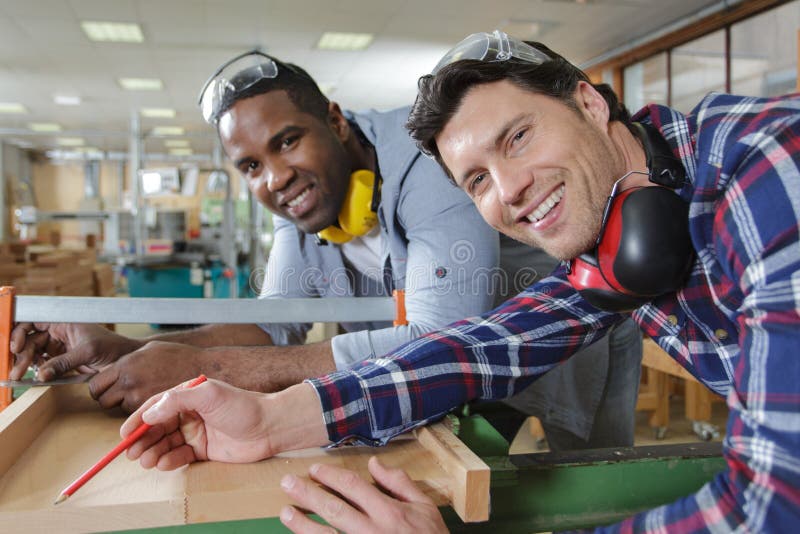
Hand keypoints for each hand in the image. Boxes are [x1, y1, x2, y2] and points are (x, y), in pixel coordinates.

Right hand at [8, 323, 142, 380]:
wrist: (126, 360)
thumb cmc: (113, 348)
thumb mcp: (88, 352)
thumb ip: (64, 362)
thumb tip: (41, 373)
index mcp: (63, 322)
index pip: (33, 321)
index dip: (20, 331)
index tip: (15, 346)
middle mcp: (58, 332)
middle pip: (30, 340)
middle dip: (20, 354)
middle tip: (16, 371)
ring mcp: (59, 347)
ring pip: (33, 353)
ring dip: (24, 363)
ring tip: (19, 376)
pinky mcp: (62, 361)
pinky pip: (43, 364)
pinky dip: (35, 370)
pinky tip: (31, 376)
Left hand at [88, 341, 203, 412]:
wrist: (208, 367)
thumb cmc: (181, 357)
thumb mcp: (151, 349)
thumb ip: (129, 359)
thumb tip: (110, 370)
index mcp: (126, 366)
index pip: (96, 385)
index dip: (100, 388)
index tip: (105, 388)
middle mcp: (131, 384)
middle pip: (104, 402)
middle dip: (111, 400)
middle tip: (119, 395)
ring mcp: (141, 400)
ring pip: (121, 411)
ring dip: (127, 408)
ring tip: (140, 398)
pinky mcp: (154, 414)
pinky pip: (140, 418)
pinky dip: (144, 415)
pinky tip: (153, 405)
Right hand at [122, 378, 274, 468]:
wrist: (270, 427)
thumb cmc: (242, 406)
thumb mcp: (208, 394)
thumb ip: (177, 400)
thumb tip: (150, 412)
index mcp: (189, 395)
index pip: (156, 406)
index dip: (138, 420)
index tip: (123, 434)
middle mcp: (190, 413)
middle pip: (157, 427)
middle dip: (142, 440)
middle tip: (130, 453)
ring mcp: (196, 432)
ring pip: (166, 443)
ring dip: (152, 452)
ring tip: (145, 460)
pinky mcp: (203, 451)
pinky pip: (179, 456)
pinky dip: (169, 461)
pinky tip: (163, 464)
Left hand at [279, 457, 448, 533]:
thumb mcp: (425, 507)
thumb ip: (399, 483)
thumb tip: (374, 463)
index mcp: (389, 512)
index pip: (353, 486)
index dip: (330, 476)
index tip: (313, 469)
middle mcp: (373, 531)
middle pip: (333, 508)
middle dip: (308, 494)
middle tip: (287, 482)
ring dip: (303, 525)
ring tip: (285, 513)